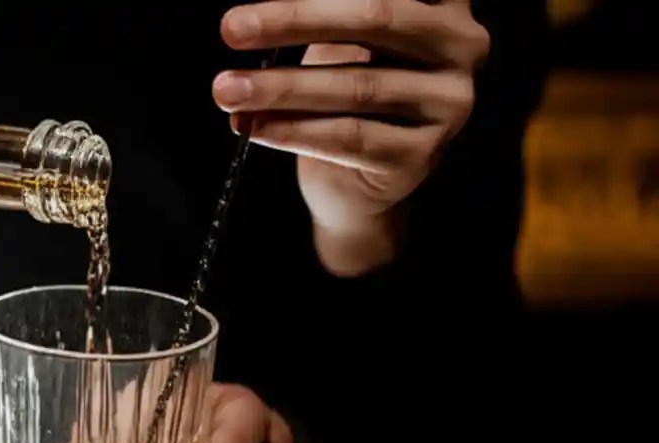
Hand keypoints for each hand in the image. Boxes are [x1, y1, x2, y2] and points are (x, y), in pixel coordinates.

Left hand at [211, 0, 490, 274]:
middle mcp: (461, 44)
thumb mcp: (335, 33)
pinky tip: (252, 125)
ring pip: (357, 86)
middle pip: (376, 19)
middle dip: (294, 20)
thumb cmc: (345, 83)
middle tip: (231, 28)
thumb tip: (254, 10)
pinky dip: (294, 131)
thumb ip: (319, 10)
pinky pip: (351, 138)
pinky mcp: (423, 155)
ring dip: (281, 87)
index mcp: (443, 2)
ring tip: (227, 89)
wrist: (355, 179)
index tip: (254, 8)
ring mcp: (448, 102)